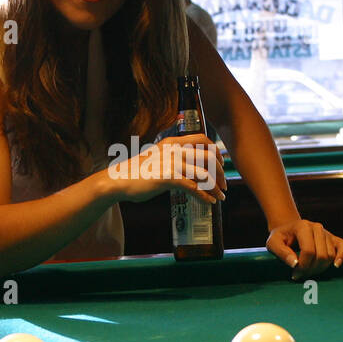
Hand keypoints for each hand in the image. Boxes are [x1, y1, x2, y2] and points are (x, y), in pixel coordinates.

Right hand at [106, 133, 226, 204]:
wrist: (118, 180)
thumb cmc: (137, 171)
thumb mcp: (158, 157)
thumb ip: (174, 158)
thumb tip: (191, 168)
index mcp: (173, 141)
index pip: (203, 139)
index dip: (216, 152)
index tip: (221, 164)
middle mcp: (174, 149)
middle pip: (208, 156)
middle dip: (220, 172)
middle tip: (224, 185)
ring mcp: (171, 162)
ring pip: (204, 174)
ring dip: (216, 187)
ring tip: (221, 197)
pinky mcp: (168, 177)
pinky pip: (193, 187)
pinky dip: (204, 196)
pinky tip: (209, 202)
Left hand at [266, 219, 342, 280]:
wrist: (288, 229)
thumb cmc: (280, 237)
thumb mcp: (273, 244)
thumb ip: (281, 253)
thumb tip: (295, 264)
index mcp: (303, 227)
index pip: (309, 251)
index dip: (303, 266)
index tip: (295, 274)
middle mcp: (317, 228)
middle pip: (321, 255)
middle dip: (311, 269)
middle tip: (301, 274)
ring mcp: (327, 232)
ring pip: (330, 255)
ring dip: (321, 268)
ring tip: (308, 271)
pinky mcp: (333, 238)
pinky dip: (341, 257)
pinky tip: (336, 265)